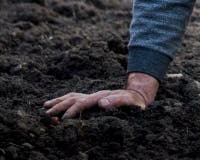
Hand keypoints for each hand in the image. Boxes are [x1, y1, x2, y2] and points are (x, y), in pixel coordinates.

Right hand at [43, 72, 158, 118]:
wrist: (138, 95)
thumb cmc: (135, 102)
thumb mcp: (130, 102)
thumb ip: (117, 101)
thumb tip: (102, 102)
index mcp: (102, 96)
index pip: (83, 102)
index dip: (73, 110)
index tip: (63, 119)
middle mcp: (96, 95)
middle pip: (74, 98)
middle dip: (60, 106)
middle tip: (48, 114)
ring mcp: (94, 96)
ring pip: (72, 97)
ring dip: (59, 102)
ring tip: (45, 106)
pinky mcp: (93, 99)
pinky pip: (76, 98)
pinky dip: (65, 100)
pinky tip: (57, 104)